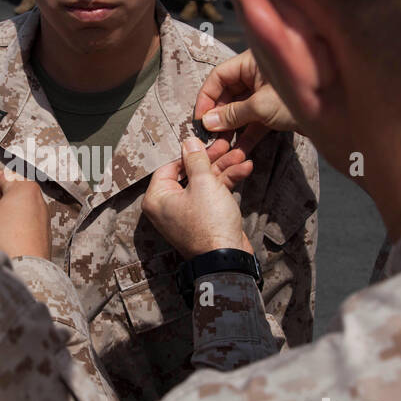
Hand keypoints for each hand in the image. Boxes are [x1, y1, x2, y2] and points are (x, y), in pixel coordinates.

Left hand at [144, 137, 251, 258]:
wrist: (227, 258)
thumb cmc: (210, 224)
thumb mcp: (204, 183)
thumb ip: (196, 160)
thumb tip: (188, 142)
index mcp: (157, 198)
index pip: (170, 166)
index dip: (190, 153)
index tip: (206, 142)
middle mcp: (167, 206)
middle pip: (189, 173)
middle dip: (212, 159)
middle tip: (226, 146)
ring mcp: (186, 213)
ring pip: (204, 183)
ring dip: (223, 169)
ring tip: (241, 155)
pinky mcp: (203, 219)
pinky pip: (211, 195)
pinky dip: (225, 184)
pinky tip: (243, 170)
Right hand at [195, 49, 297, 157]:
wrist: (335, 116)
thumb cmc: (299, 100)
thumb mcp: (260, 107)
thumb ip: (232, 114)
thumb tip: (207, 122)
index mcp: (252, 62)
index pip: (219, 76)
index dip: (206, 97)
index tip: (199, 118)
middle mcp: (258, 75)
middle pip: (228, 95)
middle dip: (218, 117)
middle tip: (209, 137)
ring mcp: (266, 94)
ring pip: (240, 111)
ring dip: (230, 130)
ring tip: (221, 149)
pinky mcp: (275, 111)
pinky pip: (254, 122)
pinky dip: (247, 136)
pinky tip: (239, 152)